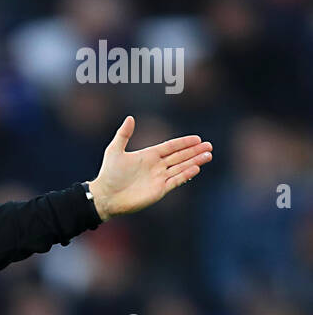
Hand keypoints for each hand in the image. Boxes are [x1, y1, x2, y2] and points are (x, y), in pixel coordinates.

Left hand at [88, 115, 212, 219]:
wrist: (105, 196)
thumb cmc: (108, 174)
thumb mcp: (114, 150)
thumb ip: (123, 134)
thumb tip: (130, 118)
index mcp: (149, 155)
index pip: (171, 147)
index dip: (184, 143)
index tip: (198, 139)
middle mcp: (156, 166)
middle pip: (180, 157)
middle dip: (195, 151)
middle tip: (209, 146)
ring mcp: (158, 179)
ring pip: (181, 168)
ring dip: (194, 162)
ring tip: (208, 156)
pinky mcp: (158, 191)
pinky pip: (175, 181)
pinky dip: (185, 175)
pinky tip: (196, 168)